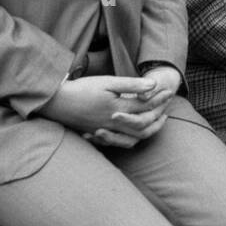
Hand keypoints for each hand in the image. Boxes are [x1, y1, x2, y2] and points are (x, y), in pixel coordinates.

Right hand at [41, 73, 174, 147]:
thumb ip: (131, 85)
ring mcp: (106, 131)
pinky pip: (120, 143)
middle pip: (144, 124)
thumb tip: (153, 85)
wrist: (56, 103)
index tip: (170, 92)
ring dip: (148, 130)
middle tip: (168, 107)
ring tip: (158, 122)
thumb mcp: (108, 82)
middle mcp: (115, 123)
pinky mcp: (98, 135)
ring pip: (134, 138)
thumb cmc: (82, 89)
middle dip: (158, 115)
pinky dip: (132, 139)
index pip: (146, 106)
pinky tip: (135, 133)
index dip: (159, 99)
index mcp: (119, 108)